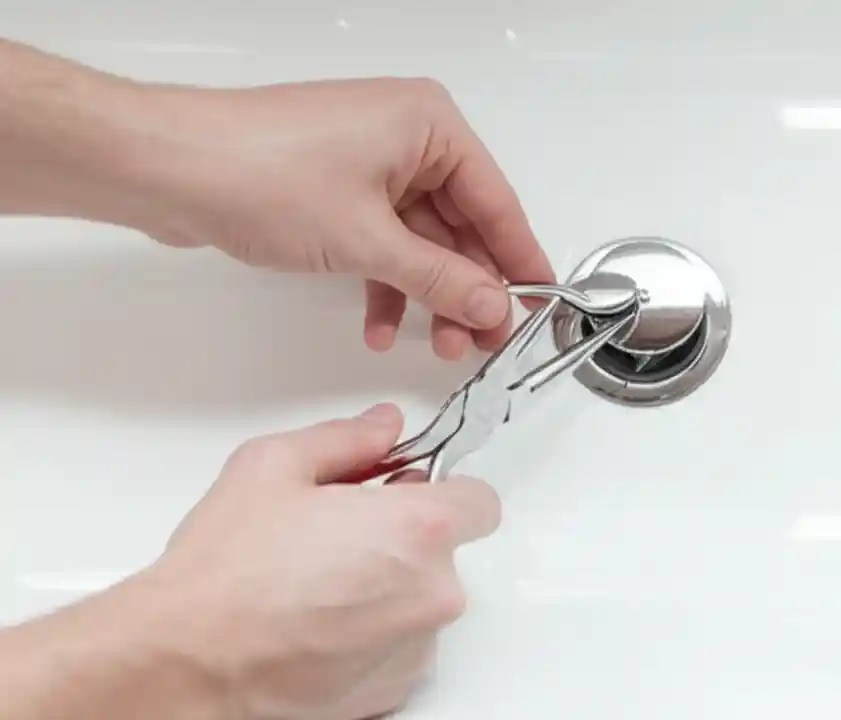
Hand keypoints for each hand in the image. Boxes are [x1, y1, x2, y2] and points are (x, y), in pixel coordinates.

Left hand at [136, 77, 554, 359]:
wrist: (168, 167)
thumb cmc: (258, 170)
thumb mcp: (369, 240)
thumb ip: (441, 280)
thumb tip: (493, 305)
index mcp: (429, 125)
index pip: (497, 202)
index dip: (519, 261)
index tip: (538, 307)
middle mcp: (406, 137)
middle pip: (461, 226)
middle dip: (468, 289)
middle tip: (484, 341)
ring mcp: (370, 163)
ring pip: (422, 241)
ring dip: (428, 295)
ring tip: (439, 344)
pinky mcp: (338, 189)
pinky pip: (382, 243)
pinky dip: (385, 284)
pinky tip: (380, 328)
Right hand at [155, 403, 498, 718]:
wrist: (187, 662)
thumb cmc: (226, 574)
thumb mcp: (274, 467)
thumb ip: (347, 439)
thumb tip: (383, 428)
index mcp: (419, 530)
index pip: (480, 502)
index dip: (445, 491)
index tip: (410, 492)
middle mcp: (432, 593)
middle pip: (444, 553)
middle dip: (402, 538)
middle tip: (339, 533)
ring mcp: (415, 648)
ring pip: (419, 602)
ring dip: (385, 589)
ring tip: (315, 584)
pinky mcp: (392, 689)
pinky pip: (398, 647)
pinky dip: (369, 635)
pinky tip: (314, 623)